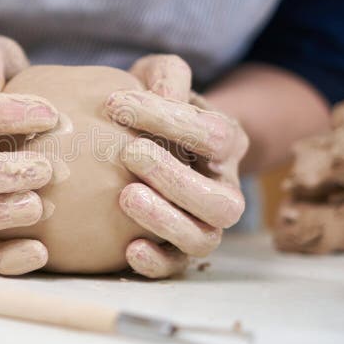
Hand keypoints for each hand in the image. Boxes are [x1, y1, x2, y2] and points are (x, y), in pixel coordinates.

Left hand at [105, 55, 248, 277]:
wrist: (142, 136)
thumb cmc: (151, 102)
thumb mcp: (160, 77)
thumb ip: (166, 76)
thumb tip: (165, 96)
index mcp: (227, 144)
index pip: (216, 137)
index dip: (171, 121)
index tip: (117, 104)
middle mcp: (224, 188)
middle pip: (223, 203)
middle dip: (177, 179)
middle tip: (131, 153)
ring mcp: (203, 223)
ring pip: (205, 239)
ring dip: (166, 220)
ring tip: (125, 196)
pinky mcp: (175, 249)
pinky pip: (176, 267)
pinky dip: (156, 262)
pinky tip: (128, 248)